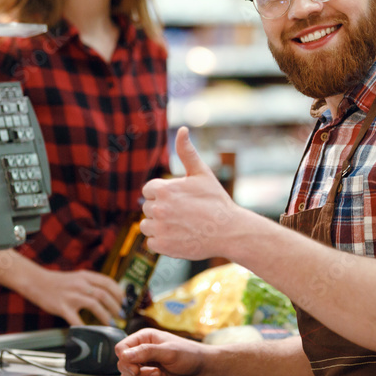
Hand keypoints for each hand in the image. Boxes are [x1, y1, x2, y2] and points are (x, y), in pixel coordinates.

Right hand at [28, 267, 123, 325]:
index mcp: (85, 276)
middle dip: (116, 306)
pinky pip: (76, 319)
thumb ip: (90, 283)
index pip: (108, 282)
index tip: (125, 301)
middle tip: (121, 315)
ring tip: (111, 323)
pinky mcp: (62, 307)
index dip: (119, 292)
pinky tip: (90, 331)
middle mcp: (80, 284)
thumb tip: (108, 294)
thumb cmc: (57, 282)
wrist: (36, 281)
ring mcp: (71, 295)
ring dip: (105, 315)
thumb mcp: (76, 277)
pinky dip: (85, 326)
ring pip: (94, 305)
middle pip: (104, 294)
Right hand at [116, 328, 210, 375]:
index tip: (138, 368)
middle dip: (138, 373)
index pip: (121, 348)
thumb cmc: (189, 355)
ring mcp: (144, 365)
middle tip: (156, 373)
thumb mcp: (169, 351)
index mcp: (144, 338)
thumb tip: (124, 355)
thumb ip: (146, 352)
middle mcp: (141, 351)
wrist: (202, 370)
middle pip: (122, 365)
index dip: (126, 360)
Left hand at [139, 127, 239, 260]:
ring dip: (159, 225)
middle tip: (183, 213)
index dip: (163, 194)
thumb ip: (187, 151)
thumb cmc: (216, 200)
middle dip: (161, 209)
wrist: (229, 231)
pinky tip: (179, 236)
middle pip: (147, 207)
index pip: (148, 190)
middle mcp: (158, 209)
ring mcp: (160, 229)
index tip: (178, 199)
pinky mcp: (163, 246)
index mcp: (164, 189)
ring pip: (146, 225)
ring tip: (180, 225)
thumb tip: (182, 129)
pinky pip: (151, 242)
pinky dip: (162, 241)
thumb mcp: (202, 173)